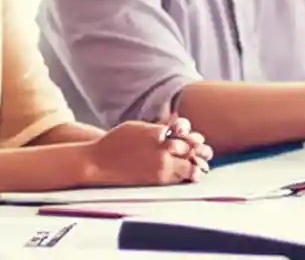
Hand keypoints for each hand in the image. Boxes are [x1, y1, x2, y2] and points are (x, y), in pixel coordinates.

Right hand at [81, 120, 211, 186]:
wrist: (99, 162)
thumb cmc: (115, 143)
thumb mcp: (136, 127)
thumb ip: (157, 127)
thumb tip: (175, 124)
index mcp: (155, 132)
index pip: (183, 132)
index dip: (191, 136)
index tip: (194, 138)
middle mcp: (161, 148)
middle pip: (190, 148)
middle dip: (198, 149)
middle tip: (205, 151)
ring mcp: (160, 165)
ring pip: (190, 165)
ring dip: (197, 164)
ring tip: (202, 166)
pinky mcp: (158, 180)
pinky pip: (181, 178)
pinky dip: (189, 176)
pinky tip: (192, 175)